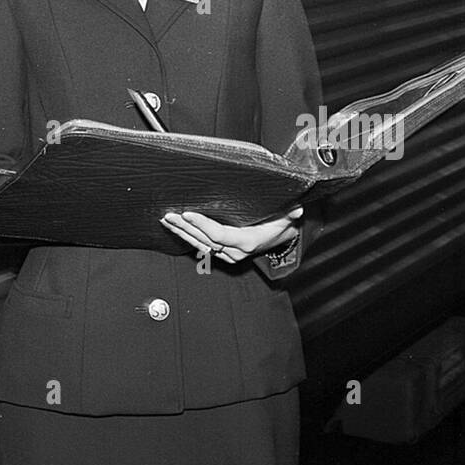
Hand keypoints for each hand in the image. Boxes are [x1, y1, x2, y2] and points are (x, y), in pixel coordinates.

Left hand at [161, 207, 303, 262]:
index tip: (188, 214)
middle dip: (185, 228)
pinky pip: (202, 247)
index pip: (220, 234)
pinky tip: (176, 228)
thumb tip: (296, 210)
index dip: (203, 225)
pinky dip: (187, 237)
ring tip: (167, 220)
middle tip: (169, 215)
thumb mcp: (288, 217)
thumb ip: (290, 214)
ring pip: (200, 245)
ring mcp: (228, 254)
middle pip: (205, 240)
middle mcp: (235, 251)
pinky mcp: (223, 254)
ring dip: (182, 233)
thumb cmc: (282, 224)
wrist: (283, 239)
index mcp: (247, 241)